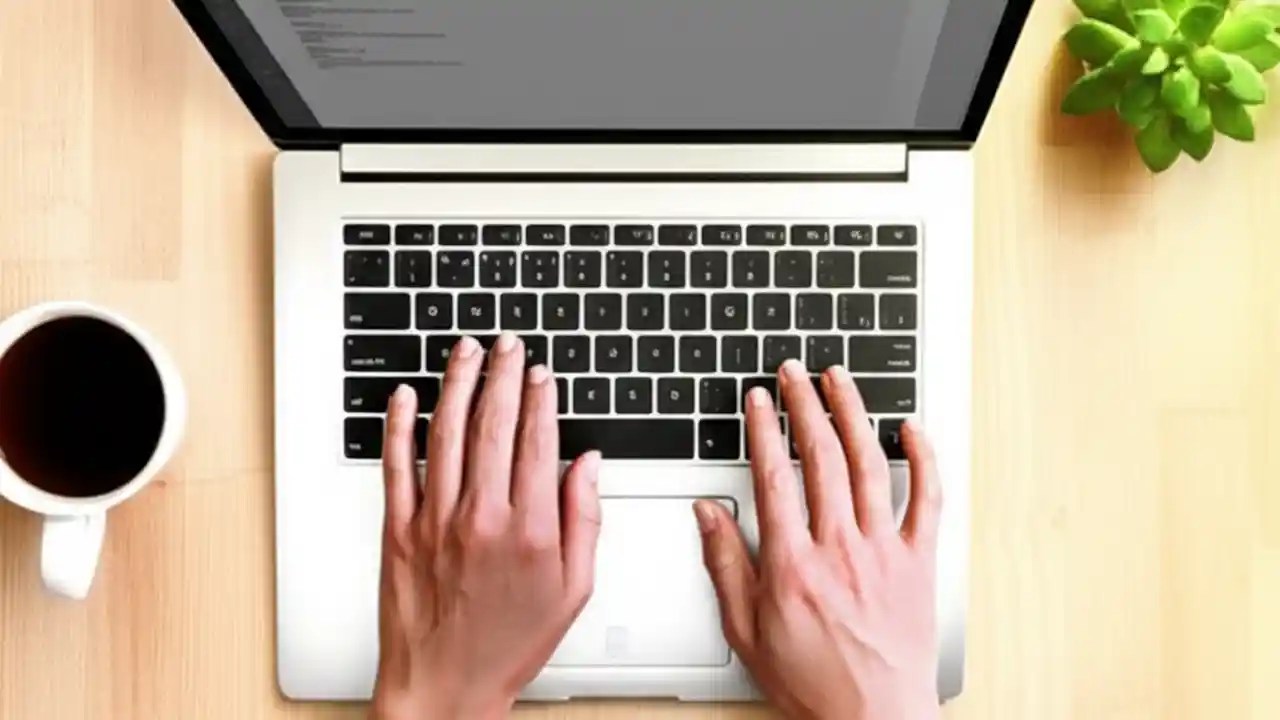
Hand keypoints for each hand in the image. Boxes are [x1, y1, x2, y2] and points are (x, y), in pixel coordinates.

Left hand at [372, 334, 601, 719]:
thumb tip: (587, 465)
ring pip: (446, 434)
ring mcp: (436, 522)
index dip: (539, 398)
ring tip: (466, 351)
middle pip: (492, 426)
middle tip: (507, 345)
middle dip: (502, 375)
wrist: (444, 688)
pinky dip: (399, 427)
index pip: (537, 442)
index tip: (540, 372)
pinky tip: (407, 396)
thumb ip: (585, 521)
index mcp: (531, 531)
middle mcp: (483, 519)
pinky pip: (397, 467)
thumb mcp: (573, 591)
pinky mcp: (399, 531)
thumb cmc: (508, 644)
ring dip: (457, 384)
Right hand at [695, 360, 942, 719]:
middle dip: (804, 404)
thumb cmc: (811, 683)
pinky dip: (922, 458)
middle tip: (792, 373)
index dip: (763, 428)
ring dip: (851, 413)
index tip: (757, 399)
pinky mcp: (918, 561)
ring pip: (868, 463)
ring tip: (838, 379)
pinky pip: (926, 498)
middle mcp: (840, 548)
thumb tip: (709, 513)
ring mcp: (883, 551)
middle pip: (821, 456)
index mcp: (792, 564)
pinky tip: (911, 428)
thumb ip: (726, 565)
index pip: (774, 476)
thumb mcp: (746, 631)